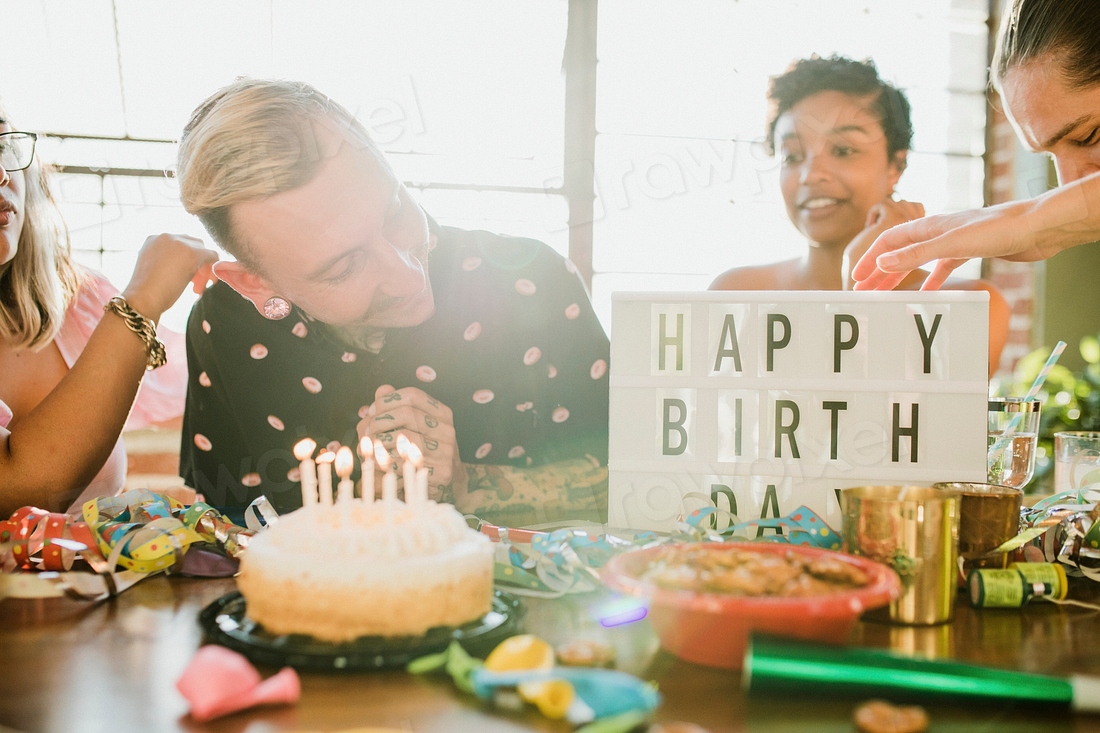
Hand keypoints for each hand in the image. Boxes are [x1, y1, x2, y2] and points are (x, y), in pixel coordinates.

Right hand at [121, 234, 217, 320]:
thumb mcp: (154, 269)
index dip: (185, 261)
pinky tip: (211, 281)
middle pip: (192, 245)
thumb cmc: (146, 292)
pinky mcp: (192, 253)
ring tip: (198, 289)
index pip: (179, 245)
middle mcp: (166, 237)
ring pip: (202, 250)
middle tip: (194, 284)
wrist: (142, 298)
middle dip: (196, 264)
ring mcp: (179, 243)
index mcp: (154, 240)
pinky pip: (212, 255)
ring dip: (203, 270)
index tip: (187, 278)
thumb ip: (168, 262)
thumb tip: (184, 266)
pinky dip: (214, 269)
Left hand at [357, 384, 465, 500]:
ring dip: (380, 442)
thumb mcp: (411, 425)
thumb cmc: (422, 449)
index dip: (387, 400)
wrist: (444, 480)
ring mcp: (447, 451)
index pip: (412, 396)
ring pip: (405, 438)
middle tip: (367, 431)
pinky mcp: (442, 472)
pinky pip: (406, 463)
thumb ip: (395, 406)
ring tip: (369, 447)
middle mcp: (447, 429)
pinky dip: (387, 462)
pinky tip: (377, 463)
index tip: (372, 411)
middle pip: (406, 414)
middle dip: (380, 421)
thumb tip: (382, 390)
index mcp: (442, 413)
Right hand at [851, 200, 1052, 290]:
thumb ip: (916, 254)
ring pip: (918, 262)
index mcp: (929, 226)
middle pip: (900, 252)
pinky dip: (930, 281)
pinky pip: (941, 268)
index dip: (871, 259)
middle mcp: (937, 232)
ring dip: (901, 278)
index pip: (888, 242)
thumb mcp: (951, 244)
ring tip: (886, 294)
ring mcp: (953, 242)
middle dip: (880, 272)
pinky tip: (926, 293)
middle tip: (865, 291)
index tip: (857, 278)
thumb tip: (883, 263)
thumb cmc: (998, 229)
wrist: (1038, 227)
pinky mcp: (969, 252)